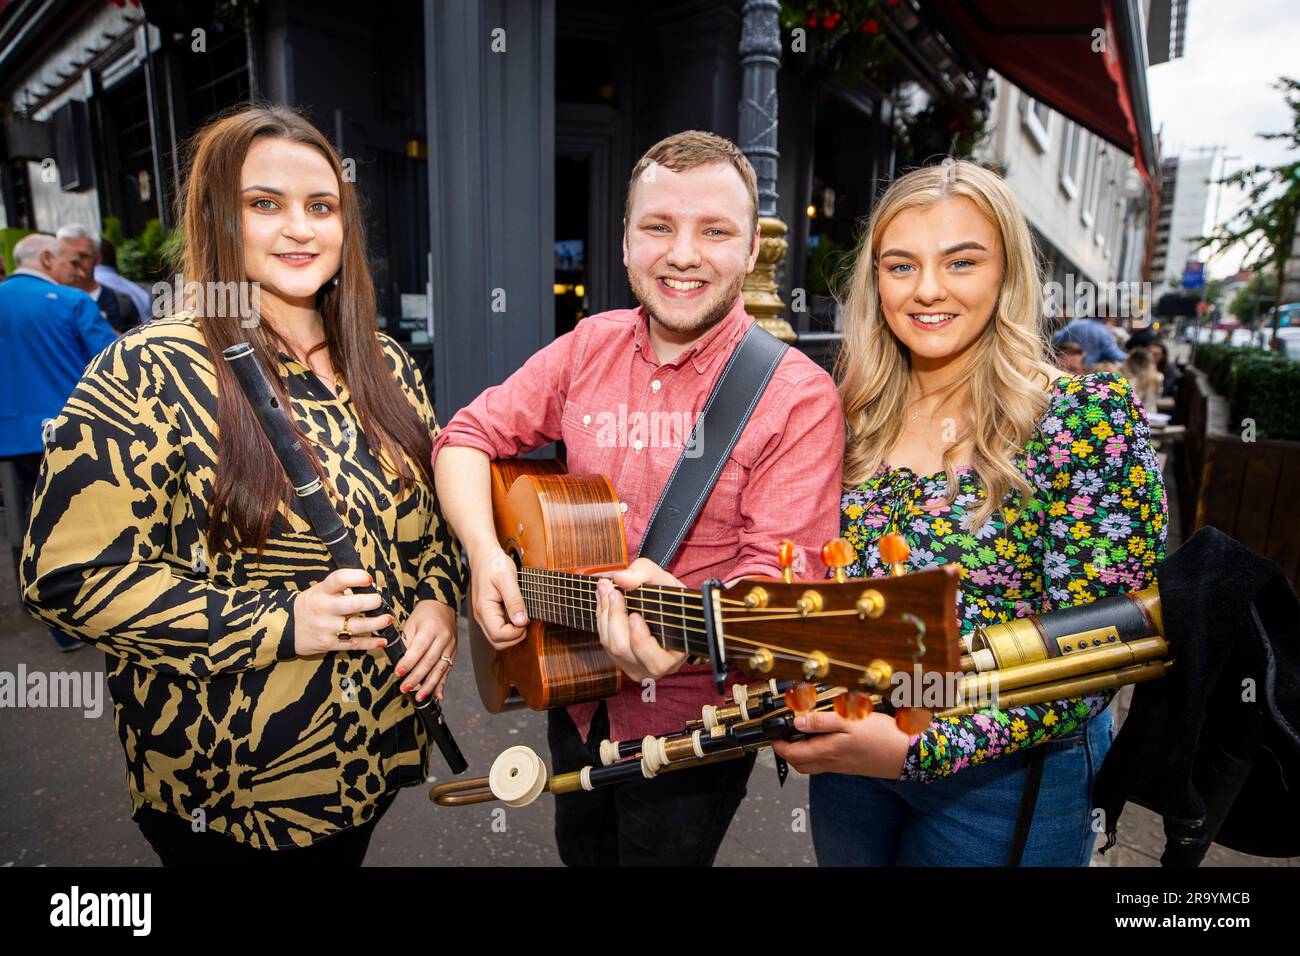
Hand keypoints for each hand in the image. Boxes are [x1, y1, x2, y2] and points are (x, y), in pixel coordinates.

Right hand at [293, 568, 391, 656]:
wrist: (286, 628)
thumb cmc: (311, 605)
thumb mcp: (321, 591)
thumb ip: (344, 588)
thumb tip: (374, 588)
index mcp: (322, 591)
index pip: (340, 579)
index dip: (357, 577)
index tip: (369, 579)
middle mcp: (324, 608)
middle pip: (354, 604)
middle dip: (372, 602)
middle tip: (380, 601)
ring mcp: (326, 628)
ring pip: (357, 626)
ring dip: (377, 623)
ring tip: (388, 619)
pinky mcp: (329, 644)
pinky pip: (354, 644)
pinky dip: (371, 643)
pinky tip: (382, 640)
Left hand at [394, 600, 457, 701]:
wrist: (442, 605)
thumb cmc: (423, 615)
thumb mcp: (410, 624)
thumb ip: (403, 643)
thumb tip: (392, 662)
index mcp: (430, 629)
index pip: (418, 648)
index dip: (408, 662)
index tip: (398, 673)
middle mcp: (442, 638)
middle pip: (429, 661)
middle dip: (417, 677)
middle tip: (405, 688)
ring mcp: (450, 646)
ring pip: (440, 668)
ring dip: (429, 685)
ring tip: (420, 697)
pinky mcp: (454, 652)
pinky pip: (448, 670)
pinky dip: (442, 683)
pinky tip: (438, 695)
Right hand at [470, 547, 527, 648]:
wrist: (483, 555)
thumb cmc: (494, 564)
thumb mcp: (507, 579)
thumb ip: (514, 601)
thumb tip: (522, 622)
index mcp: (484, 609)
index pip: (499, 635)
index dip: (515, 633)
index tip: (526, 619)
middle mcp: (481, 616)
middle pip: (497, 641)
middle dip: (514, 637)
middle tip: (526, 621)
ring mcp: (483, 616)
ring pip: (497, 638)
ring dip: (512, 634)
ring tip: (522, 617)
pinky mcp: (487, 613)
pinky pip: (497, 629)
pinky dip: (509, 628)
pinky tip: (516, 614)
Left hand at [594, 558, 688, 681]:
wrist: (667, 606)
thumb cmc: (669, 595)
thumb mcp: (663, 579)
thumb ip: (643, 574)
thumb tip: (620, 578)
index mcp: (676, 654)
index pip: (656, 660)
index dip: (641, 641)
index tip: (634, 615)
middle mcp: (657, 667)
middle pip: (625, 651)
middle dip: (615, 619)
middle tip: (612, 591)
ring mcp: (638, 667)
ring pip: (612, 648)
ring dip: (604, 617)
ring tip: (604, 589)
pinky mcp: (623, 662)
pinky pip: (606, 645)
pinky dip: (602, 621)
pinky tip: (604, 601)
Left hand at [771, 711, 912, 777]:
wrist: (908, 755)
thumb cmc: (881, 737)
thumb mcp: (850, 721)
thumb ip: (821, 722)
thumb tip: (797, 721)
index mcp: (827, 752)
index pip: (792, 754)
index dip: (778, 745)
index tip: (773, 735)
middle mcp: (831, 763)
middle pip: (799, 764)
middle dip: (787, 752)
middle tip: (783, 736)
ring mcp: (841, 767)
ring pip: (812, 766)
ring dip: (801, 754)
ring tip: (801, 735)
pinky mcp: (850, 766)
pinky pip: (826, 764)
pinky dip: (817, 753)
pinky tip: (824, 739)